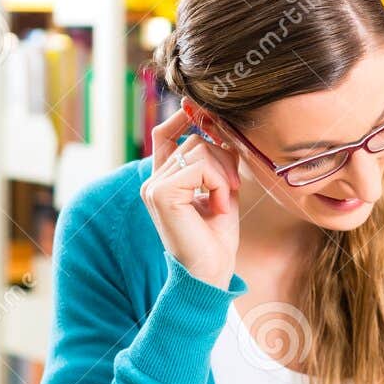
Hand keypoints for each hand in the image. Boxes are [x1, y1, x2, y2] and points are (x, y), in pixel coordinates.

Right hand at [140, 107, 241, 290]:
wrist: (210, 274)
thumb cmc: (216, 239)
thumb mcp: (220, 190)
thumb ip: (217, 161)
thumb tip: (219, 123)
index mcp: (164, 179)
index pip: (166, 133)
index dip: (184, 115)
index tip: (205, 110)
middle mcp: (153, 180)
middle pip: (194, 139)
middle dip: (223, 159)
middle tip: (231, 190)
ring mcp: (153, 186)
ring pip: (199, 149)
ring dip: (223, 174)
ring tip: (222, 202)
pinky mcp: (161, 193)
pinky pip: (201, 166)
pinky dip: (218, 184)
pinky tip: (217, 207)